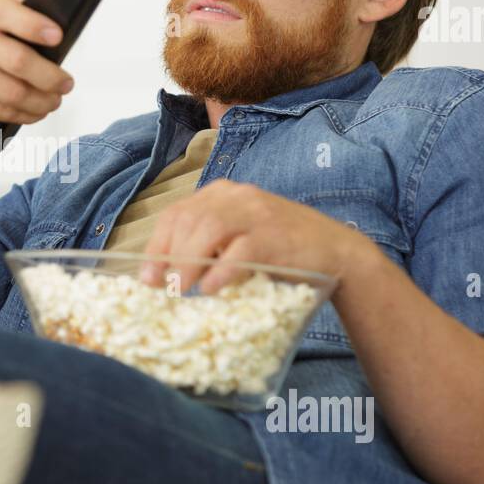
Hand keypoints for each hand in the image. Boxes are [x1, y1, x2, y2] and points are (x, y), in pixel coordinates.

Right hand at [0, 0, 74, 124]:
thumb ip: (13, 3)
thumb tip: (55, 6)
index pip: (7, 13)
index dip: (35, 26)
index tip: (58, 38)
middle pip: (17, 61)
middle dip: (50, 77)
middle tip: (66, 84)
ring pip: (12, 92)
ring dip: (41, 101)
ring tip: (54, 101)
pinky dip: (23, 115)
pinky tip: (34, 112)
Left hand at [138, 180, 370, 294]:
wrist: (336, 251)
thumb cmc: (280, 250)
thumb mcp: (239, 237)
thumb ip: (208, 244)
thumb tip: (167, 274)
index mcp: (223, 193)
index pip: (177, 212)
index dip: (156, 245)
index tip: (147, 276)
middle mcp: (238, 197)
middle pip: (189, 219)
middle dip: (169, 254)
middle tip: (161, 287)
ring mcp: (258, 213)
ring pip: (210, 229)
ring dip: (189, 261)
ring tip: (181, 289)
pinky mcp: (275, 236)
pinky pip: (241, 251)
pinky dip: (222, 271)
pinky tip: (211, 289)